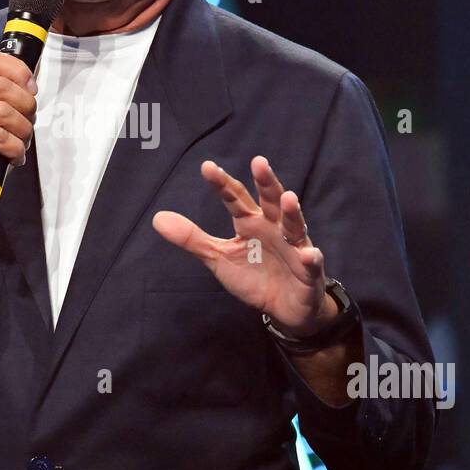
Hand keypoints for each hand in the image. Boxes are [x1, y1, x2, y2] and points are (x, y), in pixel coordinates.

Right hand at [0, 50, 36, 248]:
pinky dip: (14, 149)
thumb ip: (10, 100)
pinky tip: (14, 157)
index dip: (19, 71)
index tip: (31, 90)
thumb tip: (32, 86)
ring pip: (4, 113)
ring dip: (22, 132)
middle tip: (27, 128)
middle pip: (4, 87)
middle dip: (26, 108)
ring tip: (20, 145)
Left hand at [151, 155, 338, 336]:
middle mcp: (273, 228)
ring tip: (288, 198)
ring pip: (293, 225)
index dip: (223, 184)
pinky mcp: (308, 270)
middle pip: (270, 201)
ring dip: (291, 212)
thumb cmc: (254, 275)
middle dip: (266, 182)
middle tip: (259, 162)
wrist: (284, 307)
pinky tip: (309, 254)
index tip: (207, 168)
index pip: (235, 199)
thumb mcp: (219, 257)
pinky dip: (311, 258)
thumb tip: (157, 218)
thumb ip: (192, 238)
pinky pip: (311, 263)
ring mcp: (294, 247)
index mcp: (250, 222)